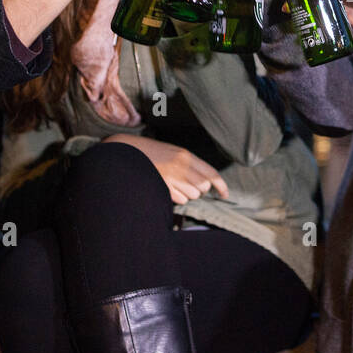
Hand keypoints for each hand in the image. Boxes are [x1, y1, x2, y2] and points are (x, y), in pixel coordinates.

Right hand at [103, 134, 230, 205]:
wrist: (127, 152)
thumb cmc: (151, 153)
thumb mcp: (173, 152)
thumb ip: (189, 164)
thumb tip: (204, 182)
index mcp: (186, 155)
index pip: (211, 173)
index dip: (221, 186)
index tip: (225, 195)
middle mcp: (182, 166)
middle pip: (203, 187)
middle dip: (199, 189)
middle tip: (187, 183)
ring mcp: (172, 177)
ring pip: (193, 195)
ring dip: (188, 194)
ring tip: (175, 185)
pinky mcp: (163, 187)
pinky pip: (180, 200)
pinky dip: (178, 198)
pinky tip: (168, 189)